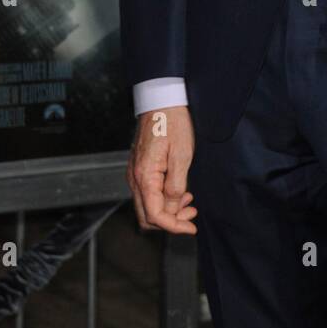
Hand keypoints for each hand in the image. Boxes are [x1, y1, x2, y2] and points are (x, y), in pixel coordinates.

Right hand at [127, 105, 197, 234]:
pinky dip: (163, 199)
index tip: (191, 227)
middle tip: (191, 216)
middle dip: (170, 221)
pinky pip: (147, 193)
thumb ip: (175, 187)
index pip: (155, 215)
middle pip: (147, 215)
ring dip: (168, 211)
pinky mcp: (139, 168)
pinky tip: (180, 192)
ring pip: (147, 205)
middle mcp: (134, 178)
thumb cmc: (172, 124)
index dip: (174, 226)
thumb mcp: (182, 155)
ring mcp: (135, 173)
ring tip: (189, 203)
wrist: (161, 100)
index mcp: (144, 176)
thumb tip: (172, 210)